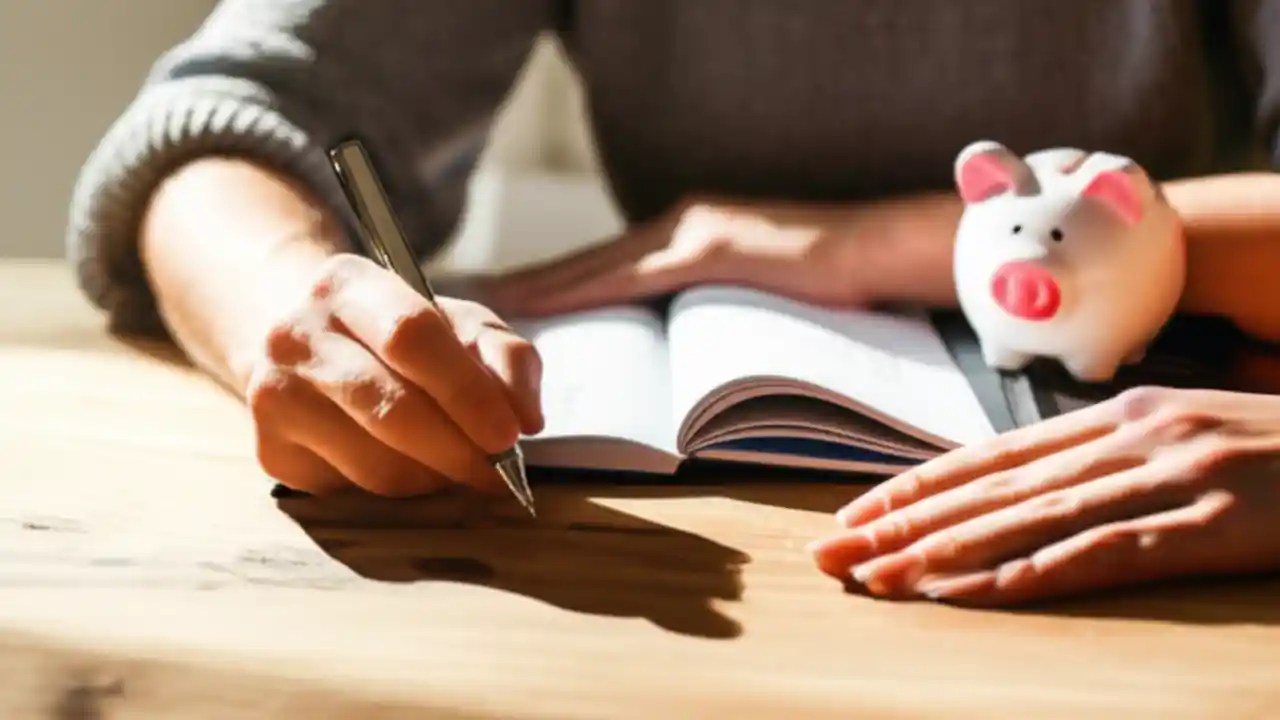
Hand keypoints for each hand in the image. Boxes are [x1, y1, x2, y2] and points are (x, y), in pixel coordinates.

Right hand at [244, 253, 543, 496]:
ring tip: (456, 464)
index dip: (467, 392)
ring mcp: (273, 395)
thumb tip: (526, 418)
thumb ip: (505, 357)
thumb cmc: (397, 335)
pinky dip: (397, 488)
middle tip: (498, 472)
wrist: (304, 346)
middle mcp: (296, 335)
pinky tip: (407, 463)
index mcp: (348, 284)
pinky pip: (353, 489)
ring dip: (434, 476)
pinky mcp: (270, 450)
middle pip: (392, 409)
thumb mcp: (457, 323)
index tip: (509, 434)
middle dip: (459, 450)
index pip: (411, 337)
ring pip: (376, 464)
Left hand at [478, 199, 885, 317]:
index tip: (514, 299)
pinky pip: (627, 278)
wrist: (883, 249)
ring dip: (544, 289)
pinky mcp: (707, 250)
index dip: (559, 282)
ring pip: (597, 267)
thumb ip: (712, 312)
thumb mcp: (756, 297)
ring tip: (491, 306)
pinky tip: (542, 308)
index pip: (609, 265)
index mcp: (692, 235)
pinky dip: (580, 293)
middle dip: (535, 283)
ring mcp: (691, 233)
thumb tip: (677, 353)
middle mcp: (679, 224)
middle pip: (590, 261)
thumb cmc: (833, 283)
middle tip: (480, 300)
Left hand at [807, 387, 1279, 605]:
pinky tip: (972, 596)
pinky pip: (1101, 555)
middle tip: (832, 552)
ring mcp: (1168, 477)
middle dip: (903, 521)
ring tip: (876, 579)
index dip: (919, 484)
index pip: (993, 452)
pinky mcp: (1208, 525)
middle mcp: (1131, 436)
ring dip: (943, 553)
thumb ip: (1112, 453)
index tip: (856, 513)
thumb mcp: (1188, 434)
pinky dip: (1029, 577)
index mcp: (1121, 413)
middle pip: (992, 485)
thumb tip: (1033, 485)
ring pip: (1028, 519)